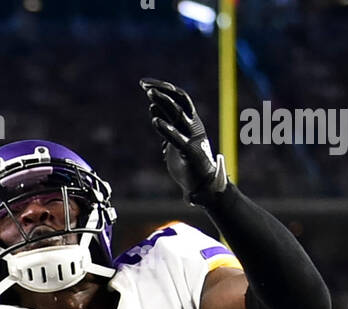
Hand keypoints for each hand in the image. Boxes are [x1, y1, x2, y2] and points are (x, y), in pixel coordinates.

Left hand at [139, 79, 226, 205]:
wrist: (203, 184)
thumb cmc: (188, 163)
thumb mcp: (174, 139)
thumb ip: (165, 124)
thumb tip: (153, 108)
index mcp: (191, 121)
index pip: (177, 98)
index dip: (161, 88)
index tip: (144, 84)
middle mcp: (193, 125)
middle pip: (178, 100)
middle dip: (161, 90)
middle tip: (144, 84)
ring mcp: (193, 137)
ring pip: (179, 114)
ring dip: (164, 102)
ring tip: (150, 95)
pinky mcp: (190, 152)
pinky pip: (177, 138)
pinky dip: (166, 129)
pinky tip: (154, 121)